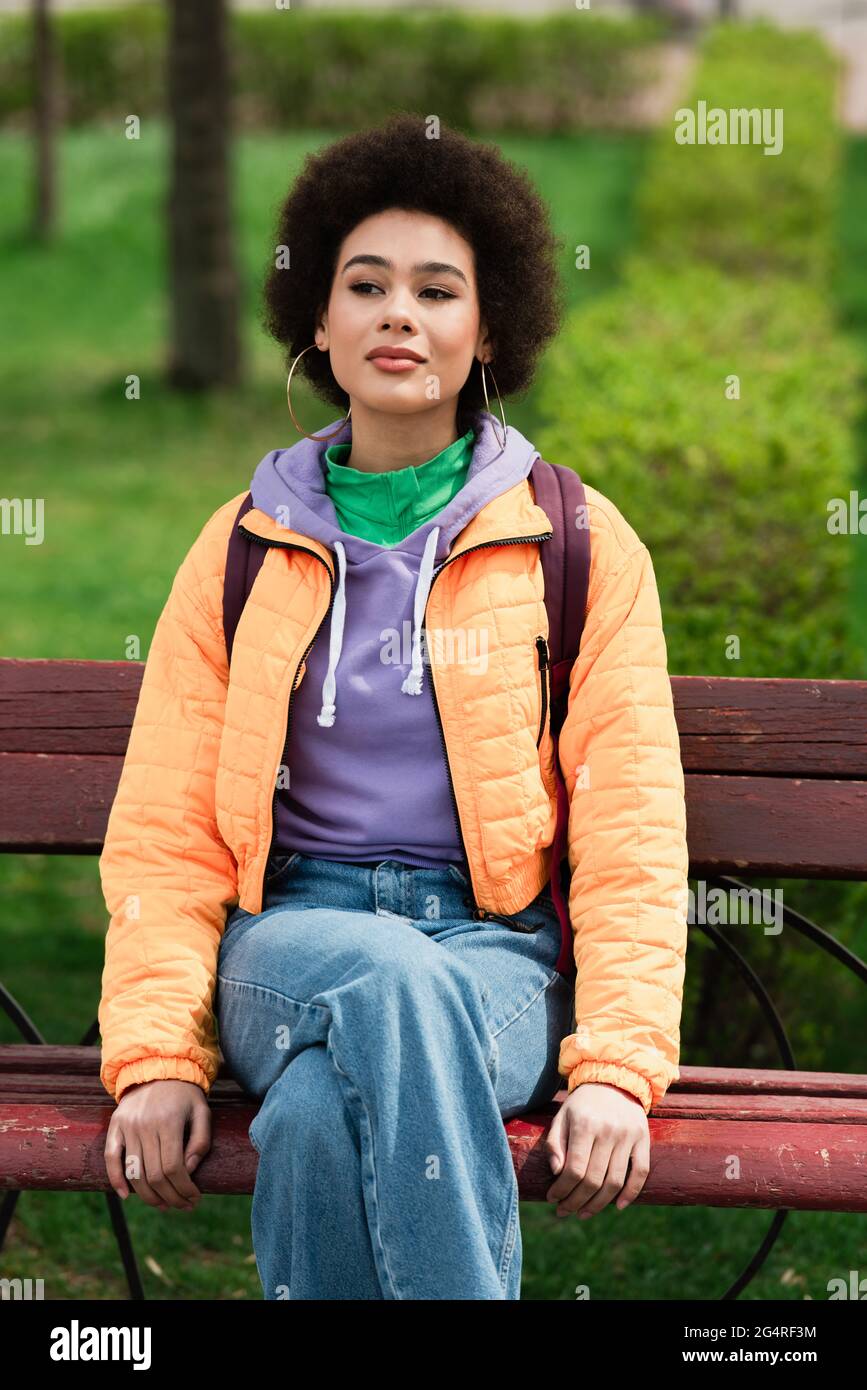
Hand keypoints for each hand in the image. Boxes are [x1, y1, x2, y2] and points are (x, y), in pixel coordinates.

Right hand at [104, 1079, 210, 1211]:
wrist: (157, 1067)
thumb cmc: (184, 1095)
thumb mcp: (202, 1112)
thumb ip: (201, 1141)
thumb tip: (189, 1171)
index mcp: (169, 1121)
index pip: (174, 1167)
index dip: (184, 1189)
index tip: (194, 1199)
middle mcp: (145, 1125)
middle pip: (154, 1175)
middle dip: (170, 1197)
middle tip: (182, 1206)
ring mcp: (127, 1126)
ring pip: (134, 1172)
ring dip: (148, 1196)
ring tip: (163, 1204)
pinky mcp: (115, 1126)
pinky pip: (111, 1158)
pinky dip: (116, 1180)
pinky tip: (126, 1196)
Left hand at [544, 1082, 649, 1218]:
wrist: (614, 1081)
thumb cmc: (583, 1104)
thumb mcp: (562, 1116)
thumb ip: (554, 1143)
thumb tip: (557, 1172)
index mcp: (584, 1124)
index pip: (574, 1169)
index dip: (562, 1190)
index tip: (552, 1199)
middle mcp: (608, 1131)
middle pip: (593, 1180)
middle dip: (576, 1202)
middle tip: (565, 1211)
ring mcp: (628, 1136)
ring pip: (615, 1182)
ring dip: (599, 1204)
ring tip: (584, 1213)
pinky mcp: (643, 1139)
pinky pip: (641, 1172)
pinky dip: (631, 1193)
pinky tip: (618, 1206)